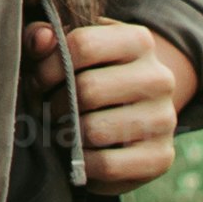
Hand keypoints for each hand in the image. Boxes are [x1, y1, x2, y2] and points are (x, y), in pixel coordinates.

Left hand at [27, 13, 185, 191]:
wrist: (133, 118)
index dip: (49, 66)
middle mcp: (159, 77)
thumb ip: (44, 37)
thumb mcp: (69, 50)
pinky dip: (83, 162)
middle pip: (88, 89)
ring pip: (95, 130)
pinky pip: (107, 164)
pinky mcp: (160, 156)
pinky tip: (79, 154)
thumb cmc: (91, 76)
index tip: (39, 80)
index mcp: (139, 41)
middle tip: (47, 109)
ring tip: (62, 129)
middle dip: (55, 103)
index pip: (83, 45)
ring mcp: (164, 119)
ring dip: (68, 134)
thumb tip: (40, 40)